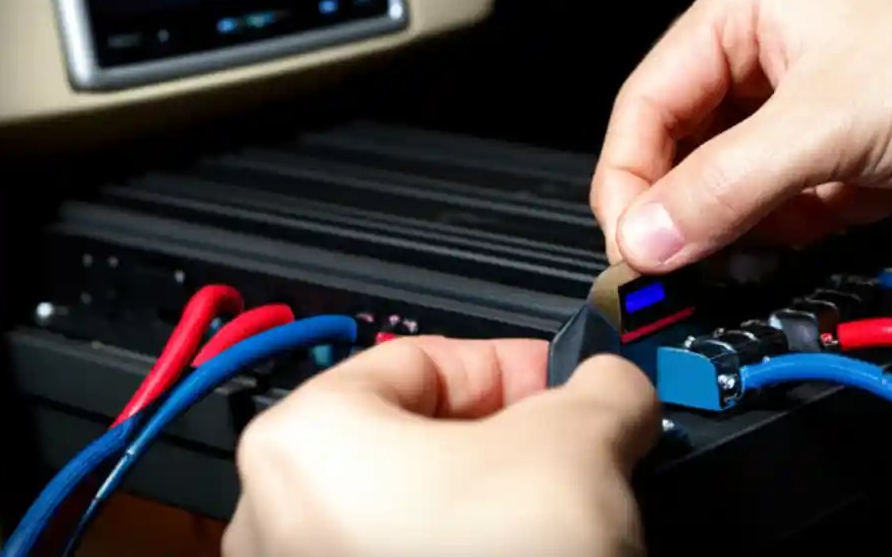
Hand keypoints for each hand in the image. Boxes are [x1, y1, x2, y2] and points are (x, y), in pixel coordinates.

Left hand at [223, 337, 659, 555]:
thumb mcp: (580, 444)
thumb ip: (599, 389)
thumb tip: (613, 387)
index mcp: (305, 441)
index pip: (428, 361)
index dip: (518, 369)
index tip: (572, 391)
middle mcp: (277, 519)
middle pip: (423, 444)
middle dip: (514, 448)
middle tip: (582, 460)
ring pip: (419, 518)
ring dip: (497, 514)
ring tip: (561, 530)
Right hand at [592, 0, 891, 270]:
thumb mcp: (829, 127)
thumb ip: (725, 188)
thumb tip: (646, 240)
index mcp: (740, 9)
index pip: (645, 105)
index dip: (630, 185)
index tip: (633, 253)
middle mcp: (764, 47)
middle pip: (684, 147)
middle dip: (693, 210)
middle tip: (689, 268)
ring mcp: (806, 96)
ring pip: (735, 179)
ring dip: (751, 221)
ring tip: (780, 238)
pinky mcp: (843, 138)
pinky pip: (787, 195)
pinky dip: (799, 222)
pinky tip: (833, 219)